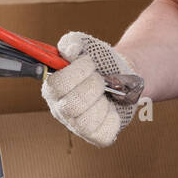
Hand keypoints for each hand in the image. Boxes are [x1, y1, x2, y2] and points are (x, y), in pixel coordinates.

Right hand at [40, 31, 138, 147]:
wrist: (124, 77)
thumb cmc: (100, 62)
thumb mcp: (86, 46)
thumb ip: (73, 42)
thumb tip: (70, 50)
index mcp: (53, 88)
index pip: (56, 85)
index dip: (76, 73)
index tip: (90, 63)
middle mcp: (60, 109)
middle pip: (71, 106)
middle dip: (93, 87)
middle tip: (101, 79)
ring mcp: (77, 125)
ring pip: (87, 121)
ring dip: (103, 101)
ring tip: (106, 93)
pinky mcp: (96, 136)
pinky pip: (104, 132)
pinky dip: (113, 118)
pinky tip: (112, 108)